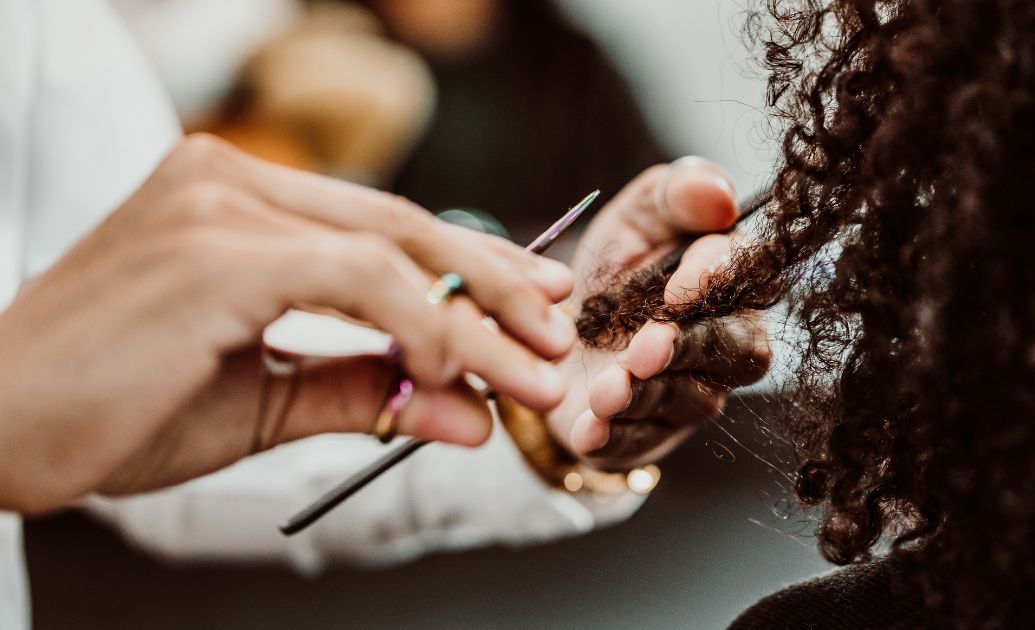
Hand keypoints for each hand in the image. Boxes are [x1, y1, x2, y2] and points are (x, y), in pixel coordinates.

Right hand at [0, 135, 573, 512]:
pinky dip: (422, 323)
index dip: (469, 266)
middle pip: (401, 223)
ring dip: (475, 317)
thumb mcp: (262, 400)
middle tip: (556, 338)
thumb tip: (471, 414)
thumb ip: (367, 392)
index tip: (533, 307)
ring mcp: (217, 204)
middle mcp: (225, 179)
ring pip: (392, 250)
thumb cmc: (113, 412)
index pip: (381, 223)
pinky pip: (358, 277)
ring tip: (530, 374)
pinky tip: (458, 369)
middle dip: (496, 286)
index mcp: (233, 198)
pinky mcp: (213, 248)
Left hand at [548, 158, 770, 468]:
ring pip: (690, 400)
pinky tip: (589, 429)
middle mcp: (728, 341)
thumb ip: (677, 192)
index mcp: (734, 280)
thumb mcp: (636, 216)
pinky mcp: (650, 433)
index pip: (753, 276)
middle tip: (645, 347)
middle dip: (689, 349)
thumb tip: (720, 195)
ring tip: (604, 389)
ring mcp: (692, 393)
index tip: (678, 287)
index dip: (720, 280)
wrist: (554, 329)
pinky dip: (614, 437)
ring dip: (647, 395)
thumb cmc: (614, 269)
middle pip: (737, 351)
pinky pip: (642, 441)